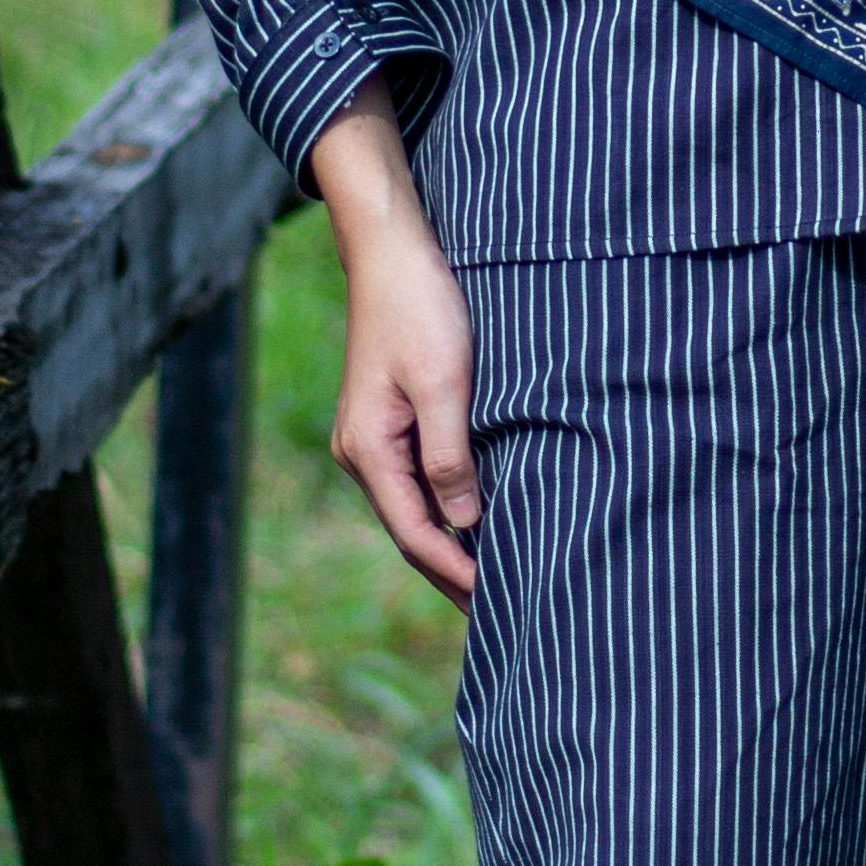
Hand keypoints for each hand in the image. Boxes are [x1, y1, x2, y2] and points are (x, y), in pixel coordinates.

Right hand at [310, 87, 478, 597]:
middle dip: (452, 574)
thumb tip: (464, 524)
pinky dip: (449, 510)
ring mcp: (374, 439)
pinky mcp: (391, 421)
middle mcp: (363, 453)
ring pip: (416, 509)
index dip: (456, 572)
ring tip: (496, 581)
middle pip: (411, 532)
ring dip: (453, 545)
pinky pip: (420, 481)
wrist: (393, 250)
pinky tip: (479, 523)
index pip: (415, 534)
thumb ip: (451, 456)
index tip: (499, 602)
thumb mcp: (443, 382)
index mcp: (368, 450)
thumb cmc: (419, 308)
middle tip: (503, 614)